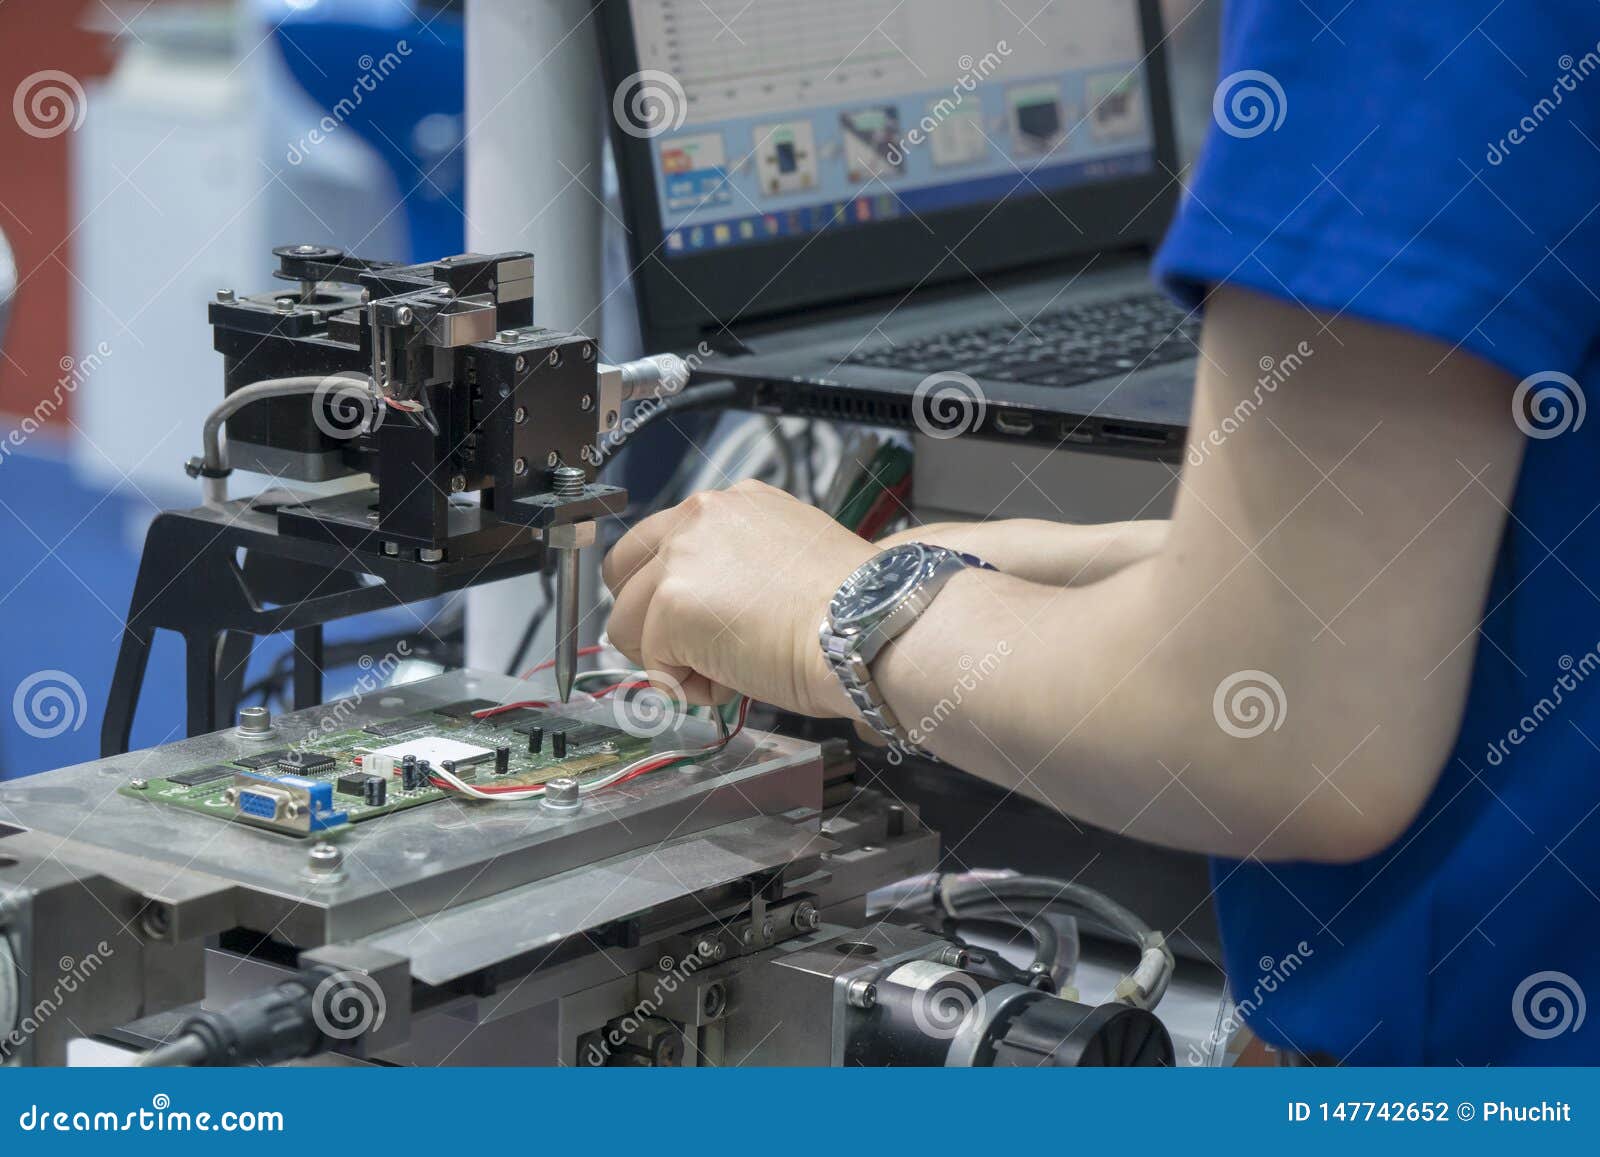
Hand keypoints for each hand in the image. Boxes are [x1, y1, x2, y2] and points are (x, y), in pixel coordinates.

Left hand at [602, 480, 875, 715]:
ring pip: (626, 625)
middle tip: (692, 653)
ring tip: (728, 669)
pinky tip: (734, 681)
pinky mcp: (672, 606)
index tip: (695, 621)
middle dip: (646, 622)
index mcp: (733, 503)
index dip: (667, 592)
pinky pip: (654, 665)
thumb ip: (740, 569)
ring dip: (669, 659)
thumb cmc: (854, 606)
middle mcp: (700, 517)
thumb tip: (714, 608)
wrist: (868, 624)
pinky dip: (688, 687)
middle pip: (623, 574)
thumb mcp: (791, 560)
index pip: (660, 541)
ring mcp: (680, 559)